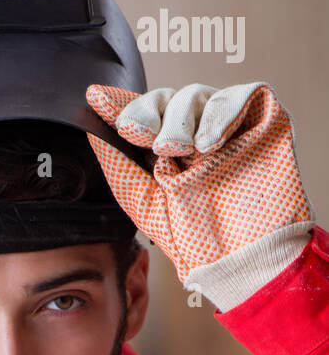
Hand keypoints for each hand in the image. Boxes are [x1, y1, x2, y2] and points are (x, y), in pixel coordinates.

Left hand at [85, 82, 313, 306]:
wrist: (244, 260)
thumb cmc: (200, 241)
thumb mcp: (145, 204)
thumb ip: (119, 165)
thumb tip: (92, 131)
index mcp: (165, 154)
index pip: (142, 116)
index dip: (120, 104)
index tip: (96, 97)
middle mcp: (195, 136)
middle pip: (165, 98)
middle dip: (148, 113)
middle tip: (143, 135)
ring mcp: (228, 127)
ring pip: (196, 94)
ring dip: (182, 119)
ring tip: (184, 152)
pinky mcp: (263, 120)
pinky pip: (240, 94)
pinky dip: (220, 113)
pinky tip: (211, 144)